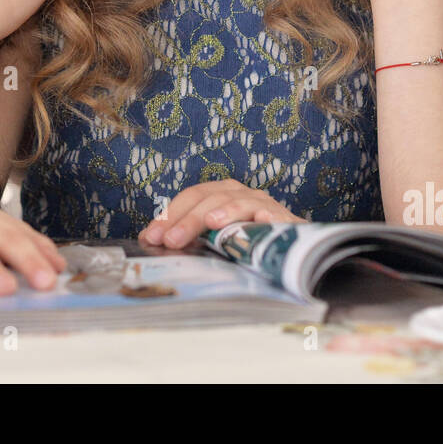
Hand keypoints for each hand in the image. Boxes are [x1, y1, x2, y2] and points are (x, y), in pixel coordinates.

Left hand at [138, 180, 303, 248]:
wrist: (292, 249)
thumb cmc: (246, 243)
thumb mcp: (212, 240)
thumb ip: (187, 237)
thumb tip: (150, 240)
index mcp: (220, 194)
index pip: (190, 197)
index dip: (169, 215)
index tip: (151, 237)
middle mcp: (239, 193)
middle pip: (208, 197)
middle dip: (186, 218)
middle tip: (169, 240)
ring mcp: (261, 203)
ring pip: (236, 200)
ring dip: (221, 212)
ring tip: (208, 225)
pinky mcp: (282, 217)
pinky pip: (270, 213)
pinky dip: (262, 215)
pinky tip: (255, 222)